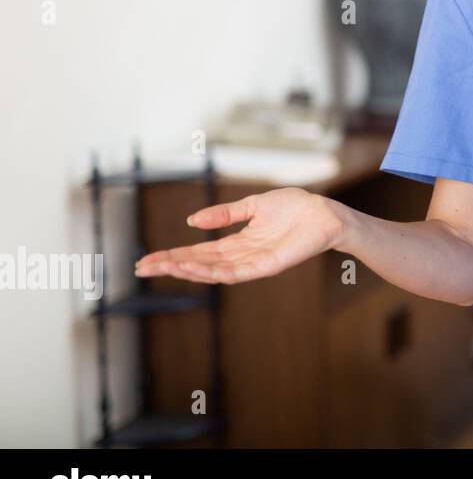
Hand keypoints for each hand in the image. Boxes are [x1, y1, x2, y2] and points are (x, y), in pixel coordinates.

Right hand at [134, 187, 344, 284]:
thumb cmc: (295, 207)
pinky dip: (211, 271)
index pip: (199, 252)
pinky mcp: (265, 267)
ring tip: (162, 266)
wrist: (323, 212)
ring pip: (212, 271)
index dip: (173, 255)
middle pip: (200, 264)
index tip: (148, 259)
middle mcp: (241, 256)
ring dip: (186, 269)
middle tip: (142, 267)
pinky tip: (191, 266)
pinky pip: (234, 273)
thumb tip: (192, 220)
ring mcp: (252, 263)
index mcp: (238, 242)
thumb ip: (224, 214)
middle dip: (171, 266)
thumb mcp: (252, 206)